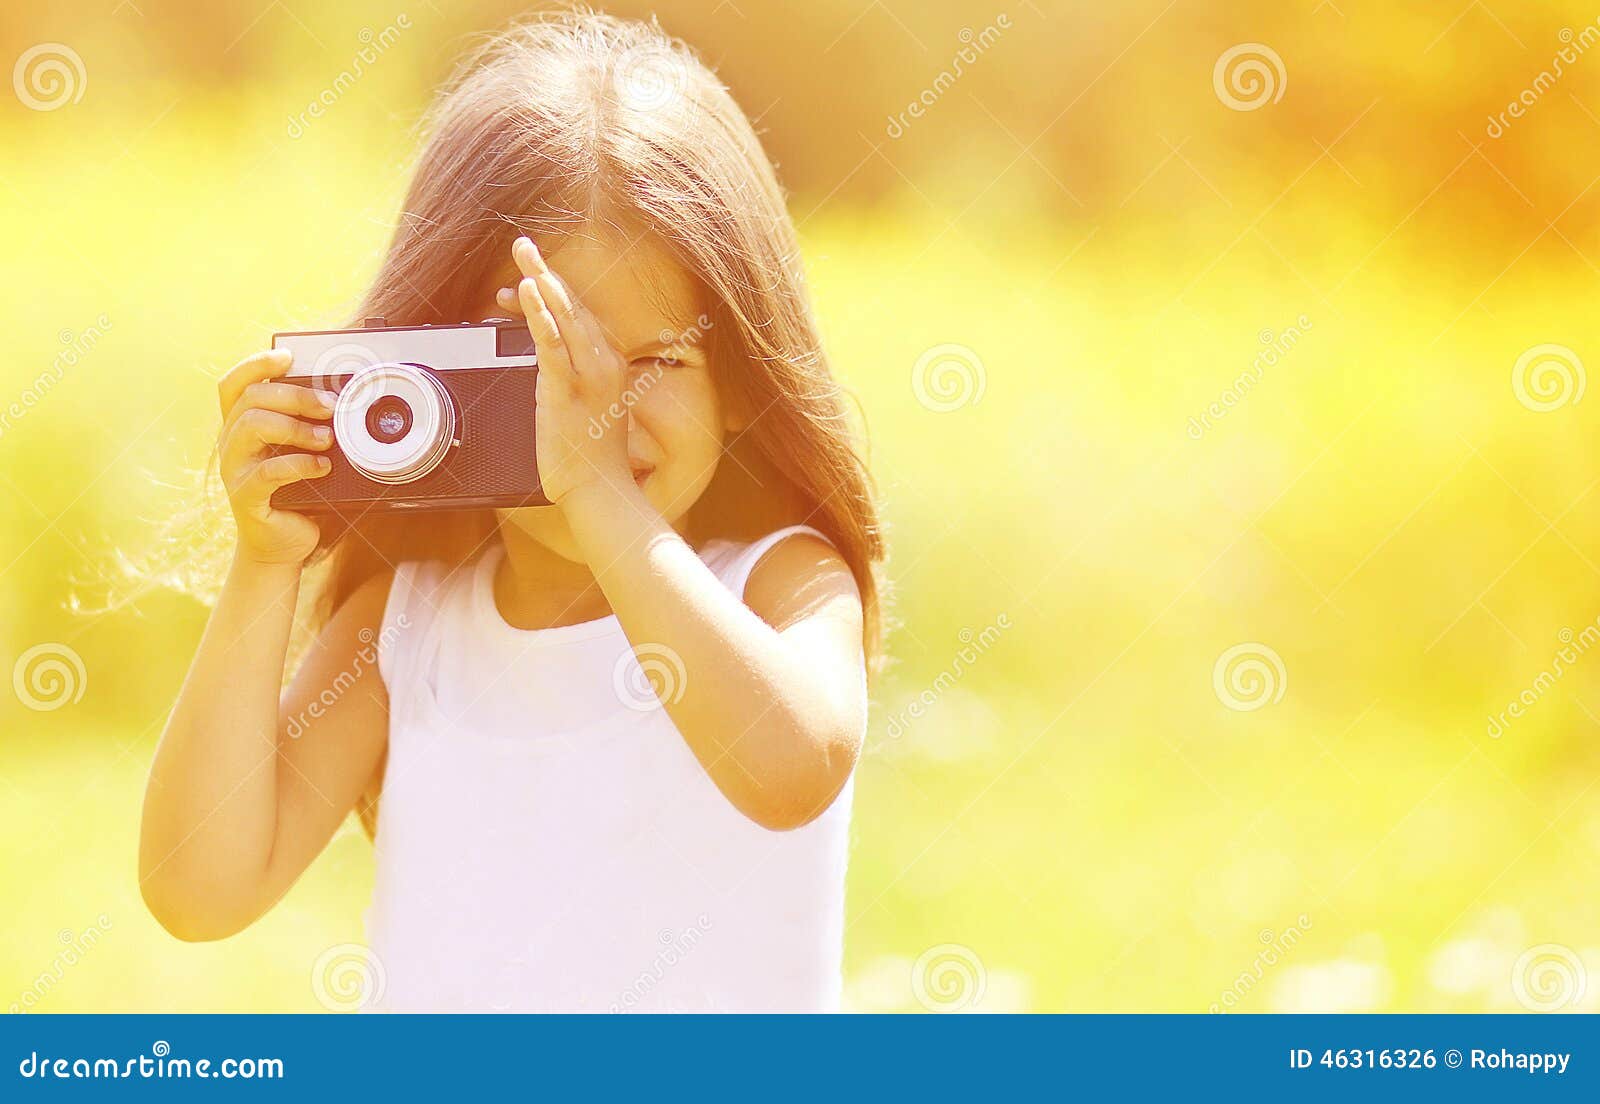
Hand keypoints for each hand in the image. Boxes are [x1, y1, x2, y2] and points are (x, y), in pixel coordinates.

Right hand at [215, 348, 336, 566]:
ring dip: (297, 427)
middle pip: (251, 399)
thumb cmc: (298, 493)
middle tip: (331, 406)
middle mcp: (231, 442)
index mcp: (241, 426)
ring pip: (254, 426)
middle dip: (296, 396)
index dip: (256, 364)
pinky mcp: (245, 495)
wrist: (284, 543)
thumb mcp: (303, 454)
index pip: (235, 384)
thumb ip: (310, 428)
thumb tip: (344, 401)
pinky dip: (299, 464)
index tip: (289, 357)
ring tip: (328, 439)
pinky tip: (322, 468)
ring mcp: (234, 469)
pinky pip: (267, 471)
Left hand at [497, 235, 632, 506]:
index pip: (580, 317)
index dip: (552, 294)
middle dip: (547, 271)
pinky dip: (539, 312)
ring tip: (523, 252)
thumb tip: (553, 372)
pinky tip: (528, 290)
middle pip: (573, 306)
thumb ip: (574, 384)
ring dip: (541, 278)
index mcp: (610, 364)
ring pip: (563, 316)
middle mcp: (604, 362)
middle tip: (524, 244)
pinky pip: (550, 342)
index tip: (525, 281)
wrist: (602, 489)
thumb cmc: (594, 457)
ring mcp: (587, 374)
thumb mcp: (590, 410)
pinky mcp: (566, 388)